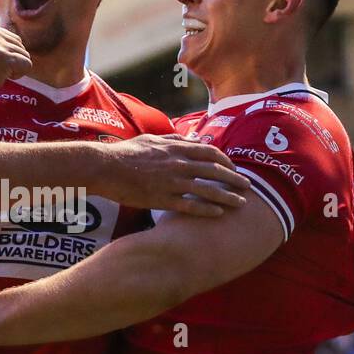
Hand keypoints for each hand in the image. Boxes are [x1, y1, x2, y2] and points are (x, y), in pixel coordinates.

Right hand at [0, 19, 31, 106]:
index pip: (11, 38)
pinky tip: (0, 77)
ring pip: (24, 56)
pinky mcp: (4, 57)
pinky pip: (26, 65)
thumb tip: (17, 42)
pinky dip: (18, 75)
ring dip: (13, 69)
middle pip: (19, 45)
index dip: (3, 54)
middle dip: (10, 61)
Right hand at [98, 133, 250, 216]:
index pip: (210, 153)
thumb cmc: (126, 152)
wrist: (105, 167)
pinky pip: (190, 206)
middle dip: (234, 179)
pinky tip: (218, 214)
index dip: (226, 161)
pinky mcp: (162, 199)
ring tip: (241, 204)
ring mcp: (172, 182)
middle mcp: (178, 164)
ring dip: (228, 197)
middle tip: (248, 187)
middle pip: (215, 171)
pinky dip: (207, 210)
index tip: (234, 168)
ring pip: (207, 190)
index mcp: (176, 148)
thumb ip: (174, 140)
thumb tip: (191, 139)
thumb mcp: (152, 139)